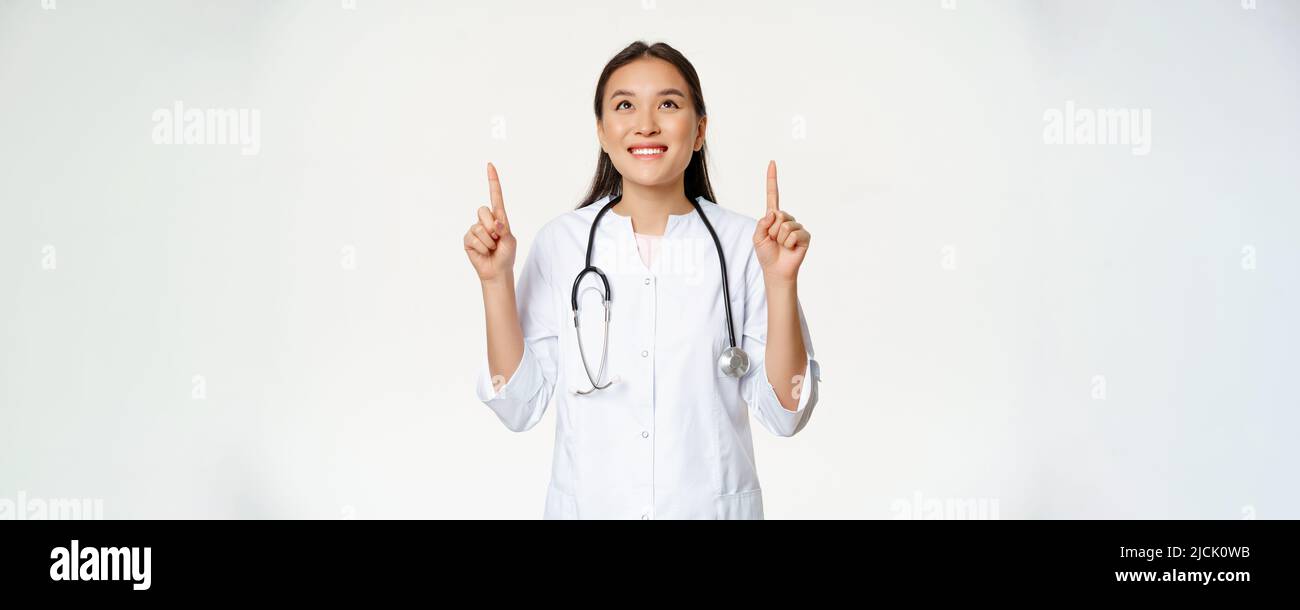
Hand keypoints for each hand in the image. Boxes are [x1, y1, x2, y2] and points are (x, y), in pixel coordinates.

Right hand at [463, 162, 517, 283]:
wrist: (497, 271)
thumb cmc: (506, 255)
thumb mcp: (510, 242)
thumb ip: (505, 231)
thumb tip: (496, 222)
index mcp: (499, 217)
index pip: (495, 196)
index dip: (493, 181)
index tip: (490, 165)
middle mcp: (486, 220)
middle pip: (483, 211)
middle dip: (492, 226)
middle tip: (496, 240)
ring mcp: (475, 229)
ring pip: (479, 227)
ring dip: (488, 241)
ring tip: (491, 248)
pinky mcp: (468, 239)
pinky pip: (473, 238)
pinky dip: (482, 247)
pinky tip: (484, 252)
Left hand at [753, 161, 810, 281]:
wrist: (776, 270)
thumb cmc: (766, 254)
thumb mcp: (757, 238)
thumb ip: (761, 223)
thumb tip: (774, 213)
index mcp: (773, 217)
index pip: (773, 194)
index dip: (772, 179)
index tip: (772, 162)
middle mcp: (786, 218)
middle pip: (778, 215)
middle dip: (772, 230)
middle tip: (773, 241)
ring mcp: (796, 226)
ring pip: (785, 226)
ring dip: (780, 239)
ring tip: (781, 246)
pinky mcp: (805, 235)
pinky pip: (794, 234)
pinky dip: (789, 243)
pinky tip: (790, 248)